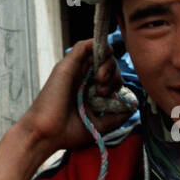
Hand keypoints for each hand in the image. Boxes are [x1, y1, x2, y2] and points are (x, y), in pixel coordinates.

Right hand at [17, 39, 130, 156]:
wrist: (46, 135)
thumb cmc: (67, 133)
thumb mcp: (100, 126)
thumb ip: (117, 115)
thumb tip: (133, 105)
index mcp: (88, 89)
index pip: (110, 75)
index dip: (116, 82)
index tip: (111, 98)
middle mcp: (82, 77)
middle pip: (107, 62)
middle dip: (114, 74)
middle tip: (105, 92)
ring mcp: (75, 69)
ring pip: (100, 51)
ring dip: (109, 64)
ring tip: (102, 83)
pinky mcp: (67, 64)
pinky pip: (85, 45)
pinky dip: (99, 51)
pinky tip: (99, 73)